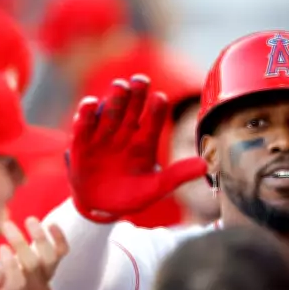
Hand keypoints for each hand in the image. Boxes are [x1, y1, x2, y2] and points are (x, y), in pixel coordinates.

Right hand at [0, 218, 68, 289]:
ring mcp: (47, 271)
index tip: (1, 247)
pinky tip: (51, 223)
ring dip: (40, 237)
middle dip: (19, 243)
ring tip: (30, 220)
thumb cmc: (2, 289)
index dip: (10, 265)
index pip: (16, 280)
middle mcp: (34, 282)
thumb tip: (0, 262)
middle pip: (32, 264)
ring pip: (50, 257)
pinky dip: (60, 237)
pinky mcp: (55, 261)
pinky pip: (62, 250)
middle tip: (6, 224)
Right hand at [66, 75, 207, 222]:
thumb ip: (178, 175)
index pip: (153, 120)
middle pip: (131, 109)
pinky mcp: (82, 144)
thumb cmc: (132, 196)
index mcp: (145, 141)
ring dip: (114, 99)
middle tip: (141, 81)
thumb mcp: (156, 188)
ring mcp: (103, 136)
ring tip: (120, 87)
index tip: (159, 98)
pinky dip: (85, 115)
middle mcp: (125, 133)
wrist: (101, 208)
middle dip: (136, 94)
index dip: (156, 108)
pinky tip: (90, 104)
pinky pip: (83, 126)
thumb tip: (206, 165)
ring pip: (109, 112)